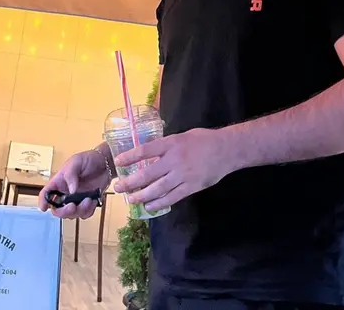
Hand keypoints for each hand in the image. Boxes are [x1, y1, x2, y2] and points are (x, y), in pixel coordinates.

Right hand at [38, 149, 110, 219]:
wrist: (106, 162)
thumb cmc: (88, 159)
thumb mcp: (77, 162)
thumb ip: (71, 175)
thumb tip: (71, 191)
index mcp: (59, 182)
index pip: (46, 193)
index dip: (43, 201)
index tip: (44, 208)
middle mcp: (66, 193)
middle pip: (58, 209)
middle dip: (64, 212)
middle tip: (73, 207)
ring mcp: (76, 199)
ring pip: (72, 214)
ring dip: (80, 211)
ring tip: (89, 200)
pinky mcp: (87, 203)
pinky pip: (85, 214)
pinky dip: (89, 211)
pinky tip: (94, 200)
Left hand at [114, 128, 229, 212]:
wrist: (226, 150)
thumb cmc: (203, 139)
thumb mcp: (182, 136)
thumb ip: (166, 146)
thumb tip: (149, 154)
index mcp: (172, 143)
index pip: (145, 150)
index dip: (130, 157)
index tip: (117, 162)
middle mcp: (175, 160)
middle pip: (148, 173)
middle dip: (131, 182)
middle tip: (118, 187)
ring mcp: (183, 175)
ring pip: (157, 189)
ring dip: (141, 196)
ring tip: (130, 200)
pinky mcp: (191, 187)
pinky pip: (171, 198)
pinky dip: (158, 204)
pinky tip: (149, 207)